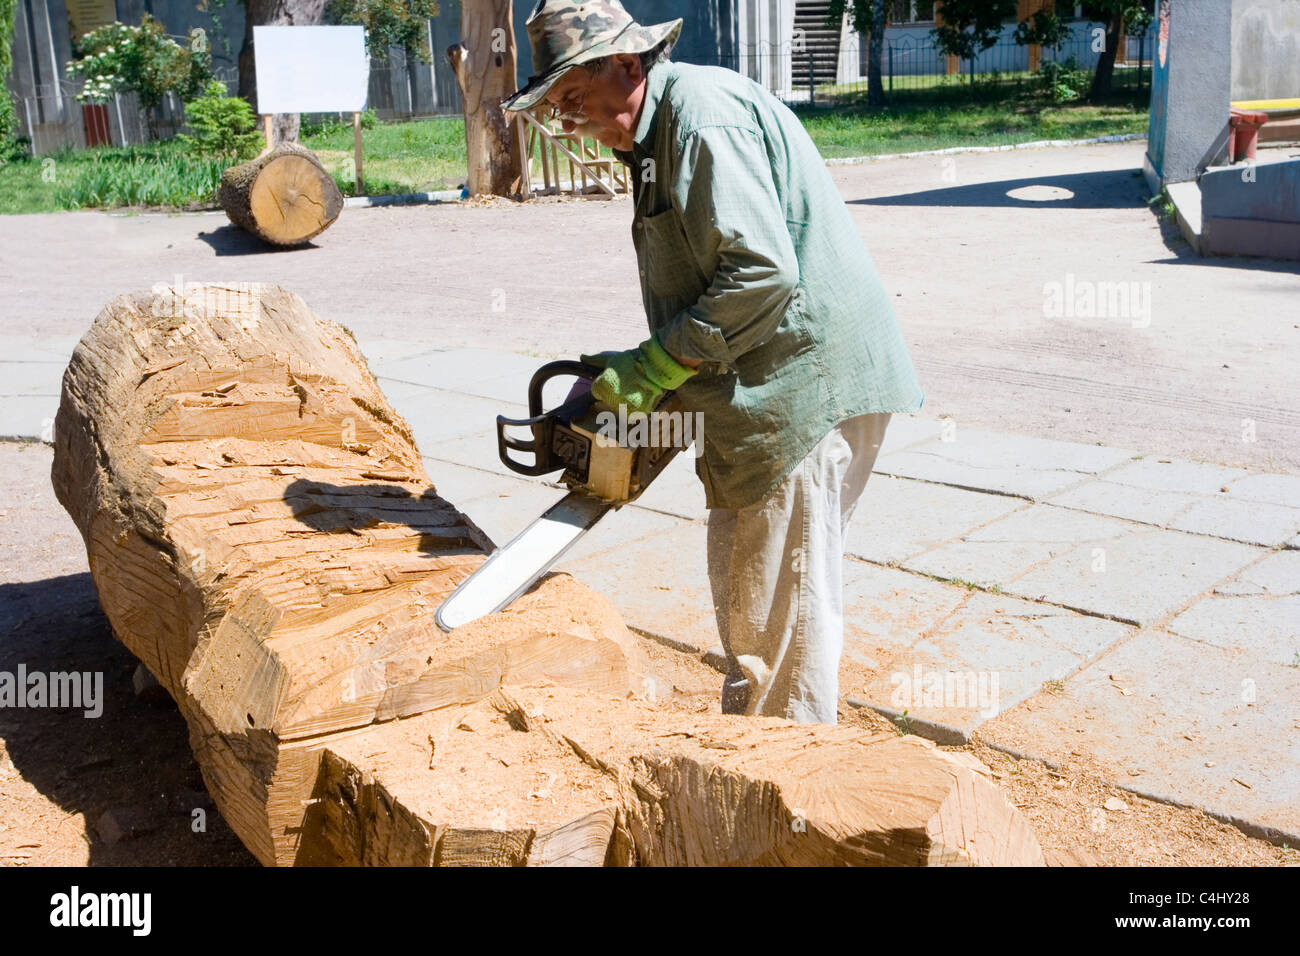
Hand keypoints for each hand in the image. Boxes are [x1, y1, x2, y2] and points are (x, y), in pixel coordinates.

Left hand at [579, 335, 695, 415]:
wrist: (657, 365)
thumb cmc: (633, 360)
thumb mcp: (611, 357)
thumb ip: (594, 360)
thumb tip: (581, 357)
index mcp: (602, 386)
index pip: (596, 392)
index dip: (605, 385)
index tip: (615, 379)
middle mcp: (611, 399)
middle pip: (608, 401)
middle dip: (615, 393)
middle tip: (627, 383)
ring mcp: (625, 407)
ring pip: (620, 409)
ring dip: (625, 402)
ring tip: (635, 389)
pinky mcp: (638, 413)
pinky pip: (633, 414)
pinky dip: (637, 408)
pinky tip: (641, 396)